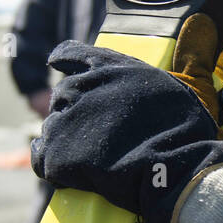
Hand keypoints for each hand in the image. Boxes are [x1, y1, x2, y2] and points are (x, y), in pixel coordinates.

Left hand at [31, 41, 222, 222]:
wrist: (173, 168)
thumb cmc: (181, 130)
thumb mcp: (170, 86)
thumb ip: (144, 78)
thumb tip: (162, 57)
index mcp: (108, 67)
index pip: (72, 53)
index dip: (64, 58)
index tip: (56, 63)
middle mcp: (82, 87)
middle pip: (63, 93)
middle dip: (72, 107)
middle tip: (92, 129)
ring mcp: (66, 120)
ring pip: (52, 125)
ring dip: (65, 136)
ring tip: (87, 154)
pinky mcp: (57, 153)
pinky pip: (41, 156)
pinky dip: (49, 161)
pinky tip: (61, 169)